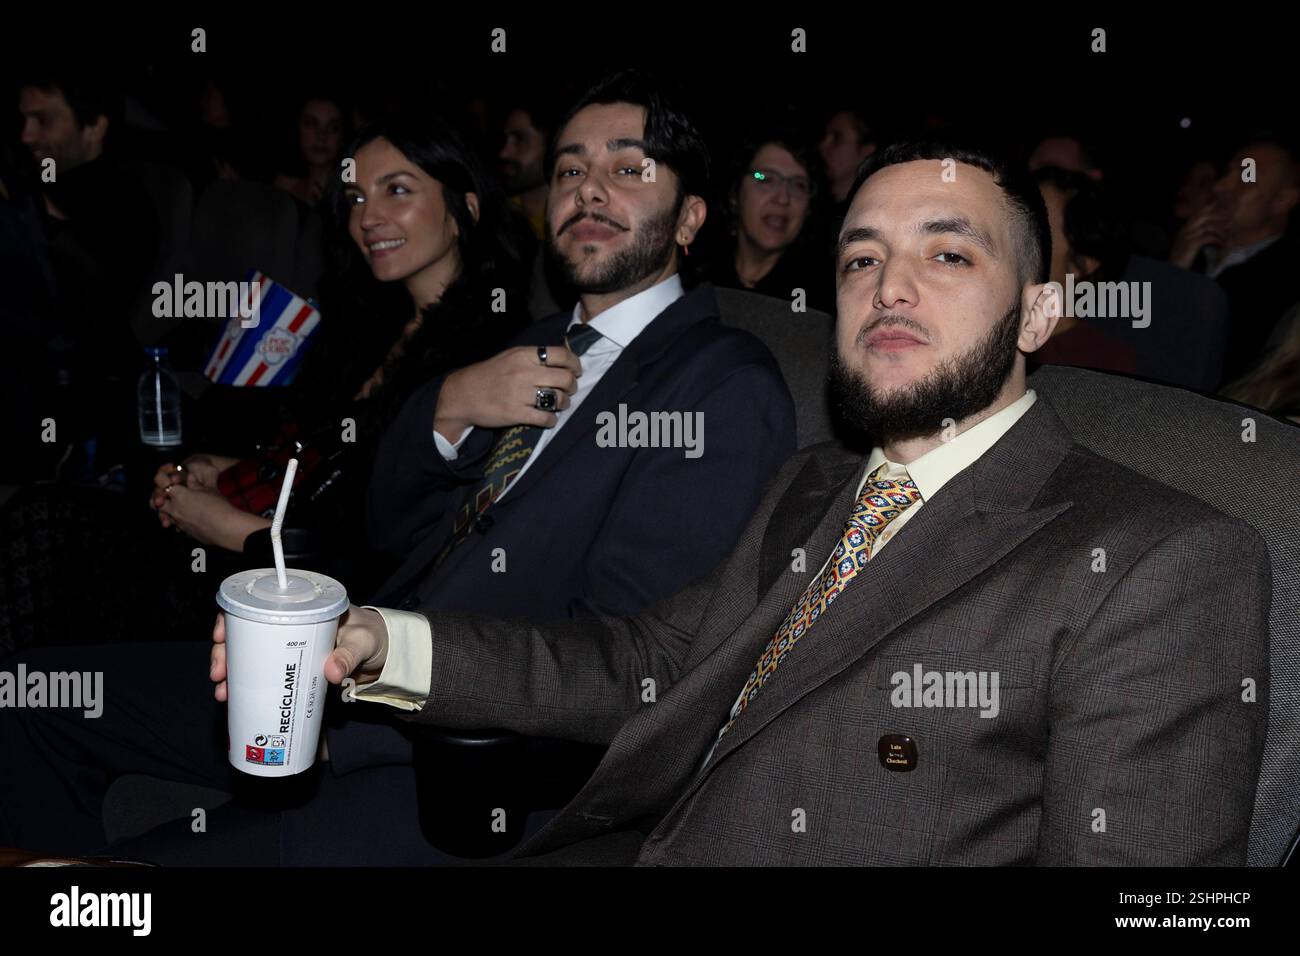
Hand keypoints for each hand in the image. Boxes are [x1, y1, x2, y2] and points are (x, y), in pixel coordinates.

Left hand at [154, 483, 240, 547]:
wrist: (226, 529)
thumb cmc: (219, 507)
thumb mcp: (210, 490)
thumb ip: (196, 483)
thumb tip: (190, 477)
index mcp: (179, 495)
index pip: (160, 482)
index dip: (162, 477)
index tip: (169, 477)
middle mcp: (174, 509)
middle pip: (155, 503)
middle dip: (158, 498)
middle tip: (168, 495)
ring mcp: (178, 522)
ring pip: (165, 516)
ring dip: (169, 511)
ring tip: (182, 507)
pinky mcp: (185, 532)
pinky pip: (176, 525)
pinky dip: (180, 521)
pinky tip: (192, 518)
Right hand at [210, 604, 389, 701]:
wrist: (385, 653)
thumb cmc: (372, 635)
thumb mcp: (362, 642)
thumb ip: (349, 655)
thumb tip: (330, 672)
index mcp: (301, 608)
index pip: (257, 604)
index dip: (232, 617)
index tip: (221, 636)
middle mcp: (288, 625)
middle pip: (245, 633)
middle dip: (225, 653)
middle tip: (219, 674)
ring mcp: (287, 646)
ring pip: (249, 655)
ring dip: (231, 672)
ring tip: (223, 691)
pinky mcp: (291, 667)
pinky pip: (263, 673)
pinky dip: (247, 684)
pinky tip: (235, 697)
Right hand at [433, 345, 581, 442]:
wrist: (462, 395)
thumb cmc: (489, 374)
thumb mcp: (510, 356)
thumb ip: (534, 357)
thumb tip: (563, 358)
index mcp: (524, 355)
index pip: (561, 355)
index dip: (574, 364)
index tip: (576, 371)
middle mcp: (524, 372)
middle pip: (564, 378)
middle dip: (572, 386)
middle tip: (569, 390)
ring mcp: (520, 394)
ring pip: (558, 399)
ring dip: (564, 403)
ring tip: (559, 404)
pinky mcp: (516, 413)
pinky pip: (546, 418)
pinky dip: (551, 420)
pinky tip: (548, 418)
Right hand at [1168, 204, 1227, 269]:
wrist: (1173, 269)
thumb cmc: (1182, 259)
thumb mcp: (1188, 245)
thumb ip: (1197, 237)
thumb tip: (1211, 233)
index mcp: (1184, 229)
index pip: (1197, 214)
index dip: (1208, 208)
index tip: (1219, 206)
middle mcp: (1185, 230)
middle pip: (1203, 216)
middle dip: (1217, 216)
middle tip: (1229, 220)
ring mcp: (1187, 236)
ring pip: (1208, 226)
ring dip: (1220, 231)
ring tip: (1227, 236)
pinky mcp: (1191, 244)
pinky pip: (1208, 237)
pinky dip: (1217, 240)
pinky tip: (1221, 244)